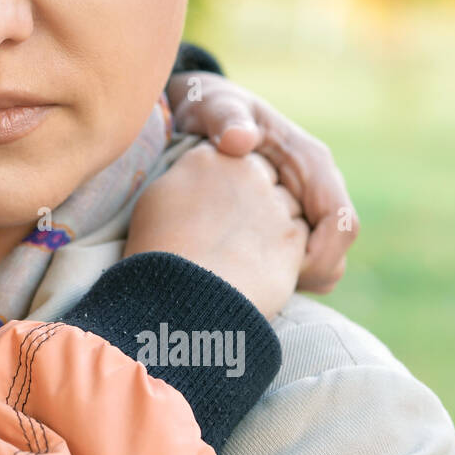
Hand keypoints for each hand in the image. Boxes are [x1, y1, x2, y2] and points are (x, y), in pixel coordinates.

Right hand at [123, 142, 308, 318]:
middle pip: (262, 178)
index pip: (230, 159)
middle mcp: (244, 172)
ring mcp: (272, 203)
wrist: (180, 296)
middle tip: (228, 236)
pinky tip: (255, 268)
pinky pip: (299, 235)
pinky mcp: (293, 236)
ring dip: (270, 226)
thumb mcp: (155, 201)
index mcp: (206, 158)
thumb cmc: (157, 252)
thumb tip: (200, 180)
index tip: (209, 213)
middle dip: (252, 202)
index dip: (223, 188)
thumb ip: (185, 178)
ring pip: (285, 205)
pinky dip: (283, 251)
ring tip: (240, 256)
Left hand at [165, 70, 359, 294]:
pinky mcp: (289, 219)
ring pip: (322, 259)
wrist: (203, 111)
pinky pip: (299, 258)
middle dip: (306, 275)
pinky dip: (279, 272)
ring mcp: (305, 205)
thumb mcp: (214, 106)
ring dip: (293, 277)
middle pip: (337, 250)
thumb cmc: (210, 108)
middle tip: (259, 289)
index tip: (281, 273)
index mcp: (310, 162)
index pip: (339, 221)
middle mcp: (316, 187)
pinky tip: (241, 272)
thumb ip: (226, 119)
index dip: (319, 256)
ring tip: (247, 283)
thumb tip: (239, 140)